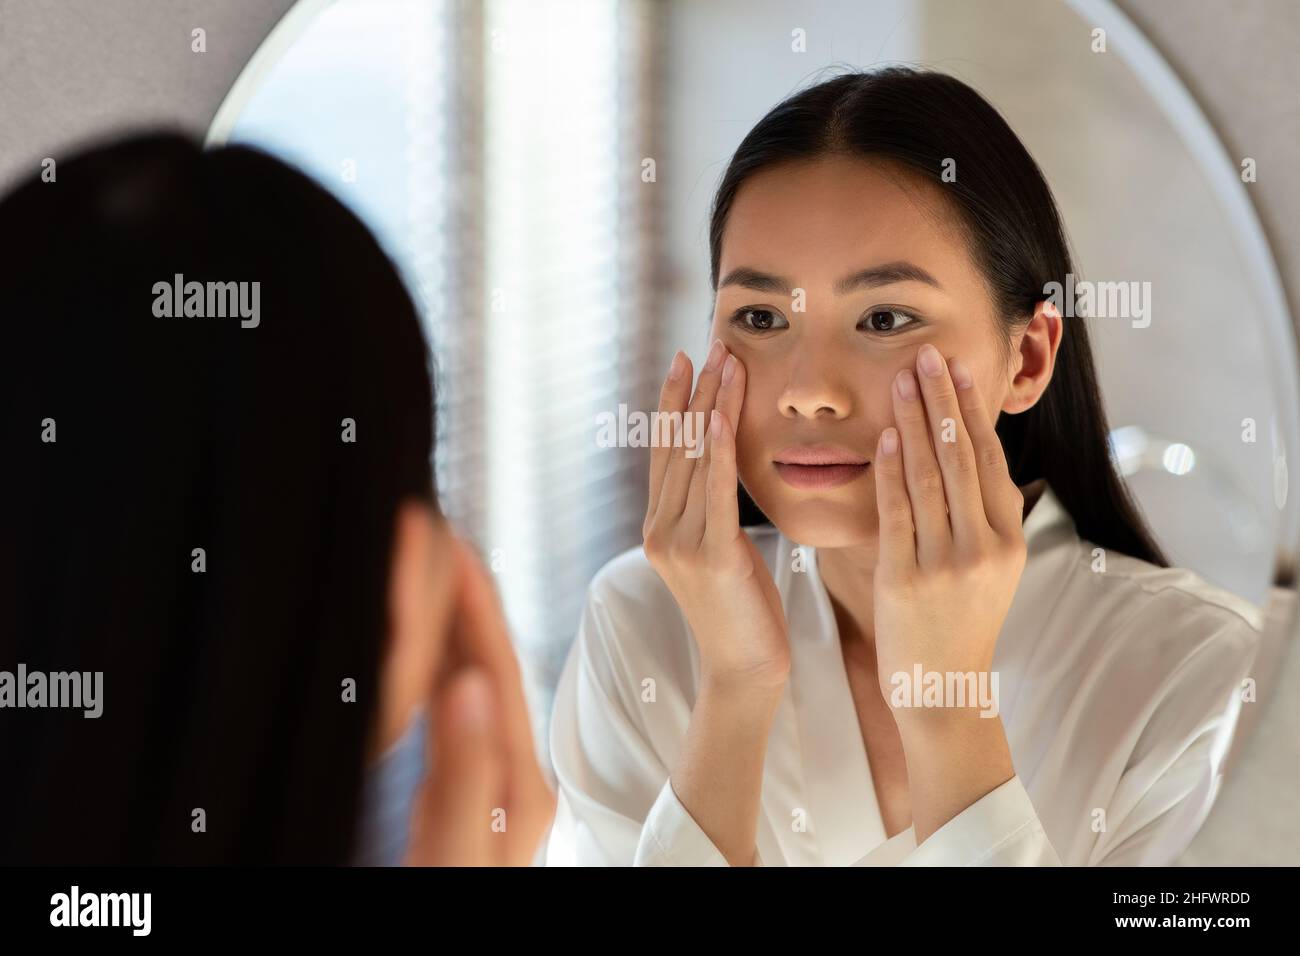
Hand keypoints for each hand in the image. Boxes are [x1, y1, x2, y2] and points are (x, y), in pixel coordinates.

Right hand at [404, 539, 555, 865]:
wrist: (467, 923)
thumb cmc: (459, 897)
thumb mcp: (459, 852)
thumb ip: (465, 776)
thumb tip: (470, 685)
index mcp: (514, 783)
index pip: (491, 665)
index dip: (469, 599)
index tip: (445, 537)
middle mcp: (507, 777)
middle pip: (480, 664)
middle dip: (454, 598)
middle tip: (425, 533)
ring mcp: (484, 787)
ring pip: (462, 684)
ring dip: (440, 626)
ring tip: (412, 572)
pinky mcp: (458, 801)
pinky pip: (446, 718)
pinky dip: (427, 673)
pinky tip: (410, 656)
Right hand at [642, 340, 788, 689]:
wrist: (744, 670)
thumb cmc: (743, 612)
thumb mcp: (722, 552)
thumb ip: (713, 513)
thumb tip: (725, 470)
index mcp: (660, 527)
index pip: (666, 451)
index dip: (675, 402)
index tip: (687, 359)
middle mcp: (660, 530)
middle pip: (677, 445)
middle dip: (695, 391)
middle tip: (712, 343)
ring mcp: (678, 544)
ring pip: (694, 459)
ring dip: (711, 405)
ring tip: (726, 362)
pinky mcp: (708, 557)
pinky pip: (714, 493)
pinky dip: (717, 451)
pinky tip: (721, 417)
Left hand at [870, 343, 1026, 717]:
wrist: (942, 690)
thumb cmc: (958, 624)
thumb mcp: (988, 569)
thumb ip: (981, 517)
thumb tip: (971, 457)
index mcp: (1008, 539)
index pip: (990, 459)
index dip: (974, 410)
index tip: (960, 368)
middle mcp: (984, 546)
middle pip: (962, 456)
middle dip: (943, 400)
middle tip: (928, 353)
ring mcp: (947, 563)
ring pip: (931, 475)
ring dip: (914, 421)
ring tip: (902, 378)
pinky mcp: (907, 578)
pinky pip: (898, 513)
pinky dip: (892, 470)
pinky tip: (886, 436)